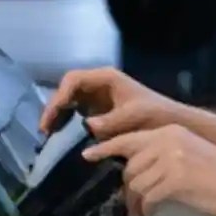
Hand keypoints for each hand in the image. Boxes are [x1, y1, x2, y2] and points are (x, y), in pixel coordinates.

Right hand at [39, 67, 182, 139]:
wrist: (171, 123)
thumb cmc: (155, 114)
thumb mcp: (134, 116)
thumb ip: (111, 121)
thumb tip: (87, 125)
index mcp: (106, 78)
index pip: (74, 80)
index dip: (60, 96)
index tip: (52, 116)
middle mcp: (98, 84)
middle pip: (67, 89)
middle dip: (54, 107)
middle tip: (44, 130)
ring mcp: (97, 97)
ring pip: (69, 101)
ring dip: (57, 115)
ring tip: (47, 136)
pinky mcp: (98, 111)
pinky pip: (76, 112)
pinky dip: (65, 122)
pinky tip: (59, 137)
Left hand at [84, 124, 215, 215]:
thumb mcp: (190, 153)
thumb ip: (163, 152)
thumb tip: (133, 166)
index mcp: (170, 131)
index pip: (129, 138)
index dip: (105, 148)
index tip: (87, 156)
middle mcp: (168, 140)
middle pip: (130, 166)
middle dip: (126, 189)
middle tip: (130, 206)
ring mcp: (171, 159)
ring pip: (135, 184)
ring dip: (134, 203)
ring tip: (139, 214)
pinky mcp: (174, 180)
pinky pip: (147, 198)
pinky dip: (146, 211)